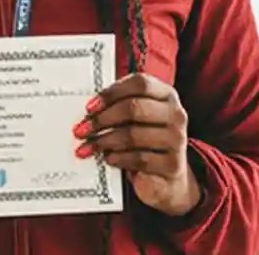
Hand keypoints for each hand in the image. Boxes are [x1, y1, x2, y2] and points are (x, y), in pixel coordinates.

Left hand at [72, 73, 200, 216]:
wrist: (167, 174)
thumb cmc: (144, 138)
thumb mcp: (135, 117)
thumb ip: (118, 106)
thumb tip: (89, 109)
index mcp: (166, 94)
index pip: (140, 83)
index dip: (111, 93)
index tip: (89, 107)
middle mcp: (175, 114)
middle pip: (134, 108)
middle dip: (102, 119)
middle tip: (81, 129)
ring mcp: (177, 139)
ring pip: (133, 135)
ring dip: (105, 141)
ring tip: (88, 146)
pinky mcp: (173, 164)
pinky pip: (139, 159)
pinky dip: (119, 158)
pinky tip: (108, 158)